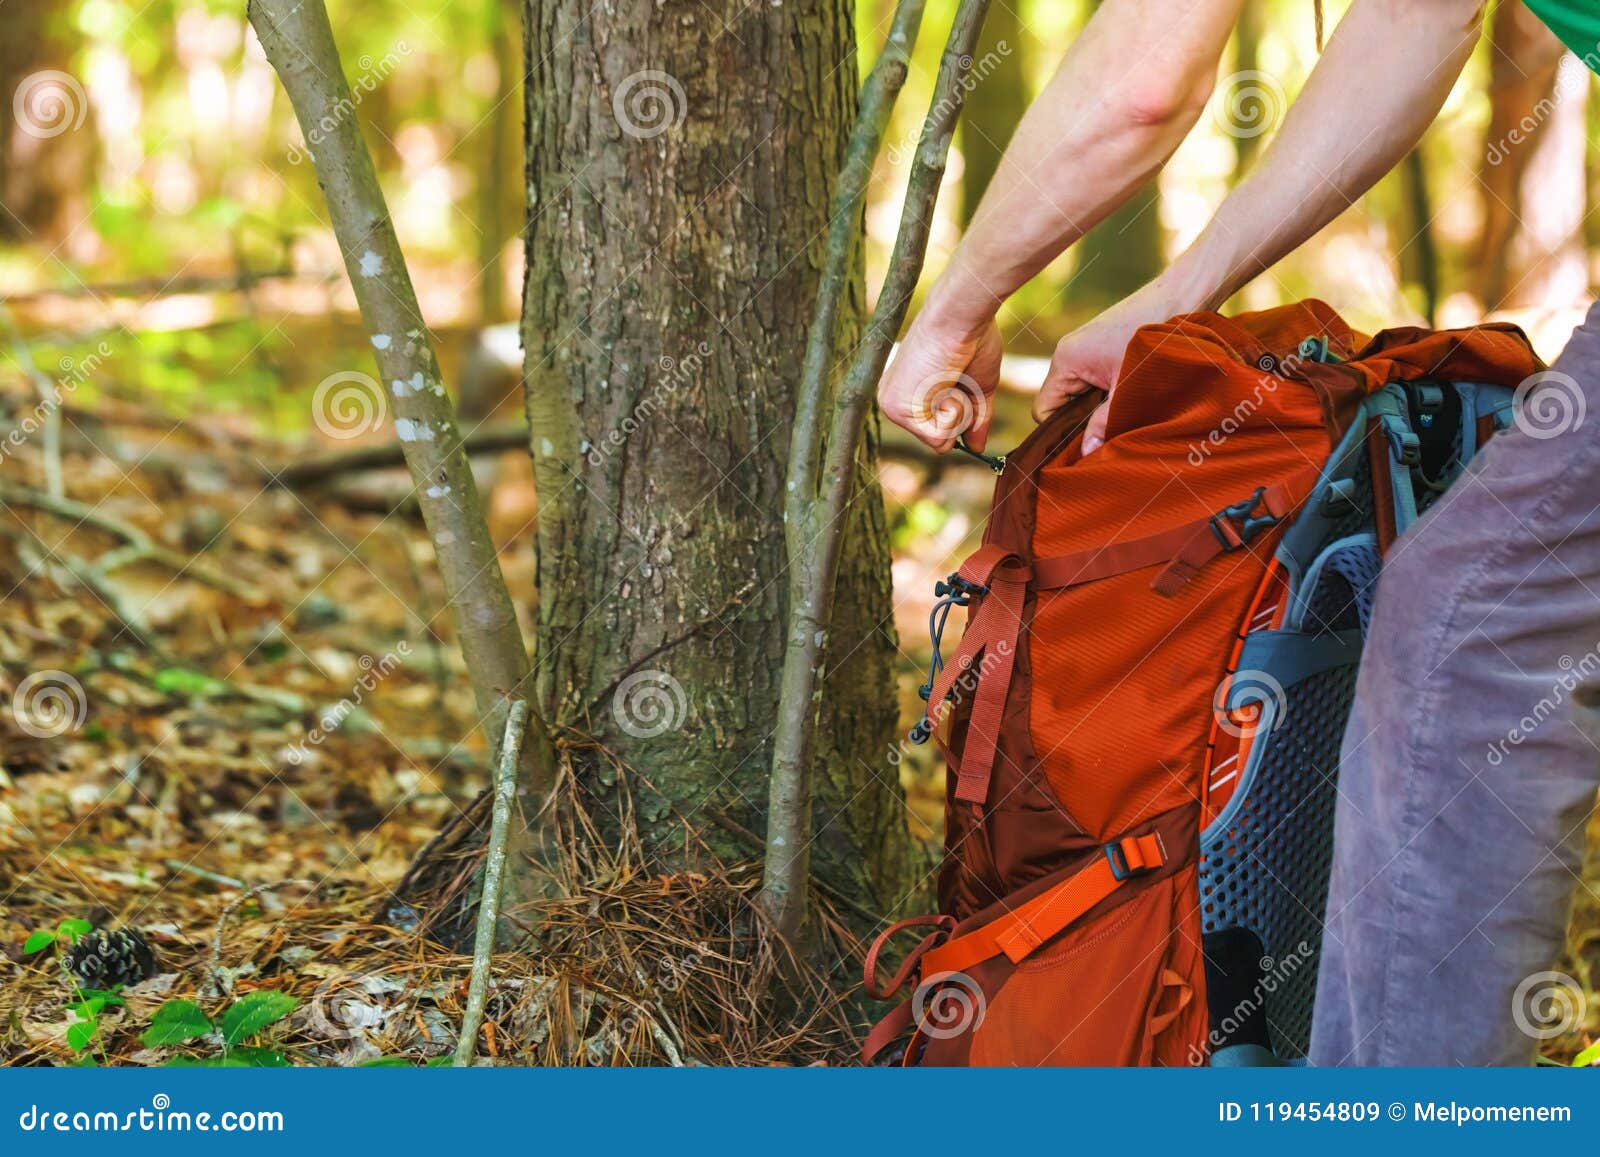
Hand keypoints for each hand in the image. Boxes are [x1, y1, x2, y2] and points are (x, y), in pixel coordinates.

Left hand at [877, 308, 1004, 452]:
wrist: (960, 316)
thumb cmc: (972, 340)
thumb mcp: (978, 387)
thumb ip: (975, 419)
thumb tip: (977, 448)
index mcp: (908, 393)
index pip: (940, 430)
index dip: (963, 412)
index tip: (960, 378)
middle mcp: (894, 401)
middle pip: (940, 441)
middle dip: (962, 413)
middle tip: (957, 377)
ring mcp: (891, 406)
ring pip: (940, 443)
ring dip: (959, 411)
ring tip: (951, 376)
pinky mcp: (895, 409)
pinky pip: (939, 439)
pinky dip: (954, 412)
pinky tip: (946, 382)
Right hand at [1036, 280, 1189, 453]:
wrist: (1183, 296)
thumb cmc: (1154, 338)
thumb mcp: (1128, 389)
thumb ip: (1105, 423)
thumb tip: (1086, 454)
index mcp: (1065, 361)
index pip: (1044, 411)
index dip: (1061, 432)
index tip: (1087, 442)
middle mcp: (1068, 352)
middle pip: (1061, 403)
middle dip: (1083, 420)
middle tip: (1110, 431)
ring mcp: (1084, 347)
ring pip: (1080, 393)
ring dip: (1099, 406)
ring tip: (1125, 409)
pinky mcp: (1101, 344)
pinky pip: (1093, 379)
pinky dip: (1109, 391)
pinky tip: (1131, 392)